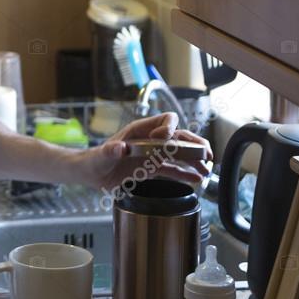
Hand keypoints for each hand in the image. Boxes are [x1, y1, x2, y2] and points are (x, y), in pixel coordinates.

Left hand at [78, 113, 212, 191]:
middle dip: (193, 142)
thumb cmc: (95, 159)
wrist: (92, 173)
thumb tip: (121, 148)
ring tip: (207, 167)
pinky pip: (172, 169)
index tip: (167, 140)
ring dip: (194, 159)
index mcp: (140, 130)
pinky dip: (184, 173)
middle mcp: (150, 140)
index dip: (170, 127)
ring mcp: (152, 154)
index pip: (164, 120)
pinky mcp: (151, 168)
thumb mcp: (102, 155)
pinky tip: (196, 178)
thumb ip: (111, 151)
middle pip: (178, 136)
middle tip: (206, 153)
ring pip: (179, 153)